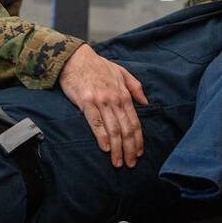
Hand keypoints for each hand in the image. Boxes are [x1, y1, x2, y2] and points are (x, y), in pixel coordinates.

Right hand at [57, 44, 147, 167]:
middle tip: (130, 164)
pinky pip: (95, 122)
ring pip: (113, 129)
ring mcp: (101, 101)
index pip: (135, 122)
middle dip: (129, 149)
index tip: (138, 153)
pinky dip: (102, 136)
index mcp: (124, 94)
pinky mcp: (86, 102)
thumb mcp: (121, 72)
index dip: (138, 140)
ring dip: (117, 148)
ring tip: (118, 162)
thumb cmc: (98, 66)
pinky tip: (105, 148)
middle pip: (126, 129)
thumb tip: (145, 102)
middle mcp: (115, 99)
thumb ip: (135, 87)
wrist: (76, 58)